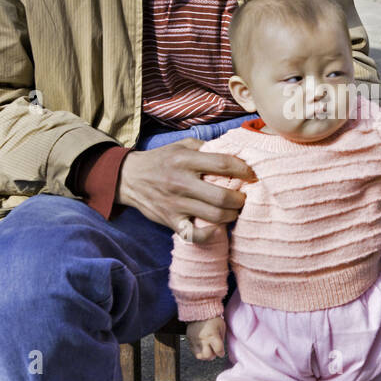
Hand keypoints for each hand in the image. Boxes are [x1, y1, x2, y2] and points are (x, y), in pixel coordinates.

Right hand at [116, 140, 255, 240]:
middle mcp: (181, 182)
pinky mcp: (170, 221)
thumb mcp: (181, 145)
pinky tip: (217, 228)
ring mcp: (175, 204)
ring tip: (234, 210)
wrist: (129, 178)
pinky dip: (210, 234)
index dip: (243, 169)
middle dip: (240, 199)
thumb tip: (235, 151)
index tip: (251, 174)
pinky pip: (194, 234)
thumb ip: (206, 147)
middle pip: (221, 196)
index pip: (223, 164)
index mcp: (185, 159)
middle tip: (243, 197)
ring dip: (231, 215)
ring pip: (214, 216)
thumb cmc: (162, 160)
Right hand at [186, 317, 225, 359]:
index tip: (221, 353)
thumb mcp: (221, 327)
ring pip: (199, 356)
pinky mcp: (189, 339)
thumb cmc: (212, 318)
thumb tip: (220, 348)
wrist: (200, 311)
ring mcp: (195, 340)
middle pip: (207, 356)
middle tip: (214, 352)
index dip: (221, 353)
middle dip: (212, 356)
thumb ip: (221, 339)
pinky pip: (193, 351)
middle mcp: (203, 339)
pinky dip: (198, 351)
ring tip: (207, 350)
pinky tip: (202, 347)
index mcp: (212, 336)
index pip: (218, 351)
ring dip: (204, 355)